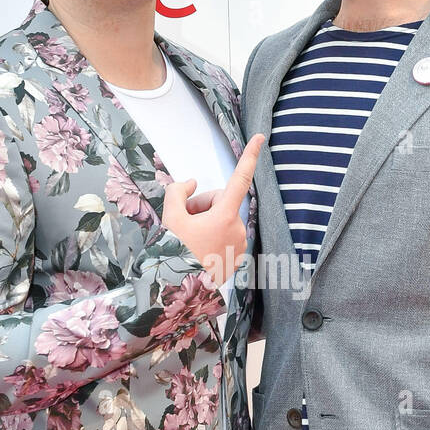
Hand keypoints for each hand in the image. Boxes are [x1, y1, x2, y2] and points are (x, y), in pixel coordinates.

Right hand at [162, 134, 263, 285]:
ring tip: (190, 240)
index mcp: (225, 216)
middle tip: (185, 222)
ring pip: (221, 218)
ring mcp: (239, 243)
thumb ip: (178, 192)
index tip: (259, 137)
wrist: (180, 291)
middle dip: (202, 205)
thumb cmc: (175, 254)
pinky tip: (199, 250)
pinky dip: (212, 236)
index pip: (239, 179)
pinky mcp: (238, 255)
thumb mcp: (170, 218)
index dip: (250, 156)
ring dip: (205, 222)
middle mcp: (238, 228)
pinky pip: (224, 234)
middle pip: (219, 200)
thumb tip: (192, 183)